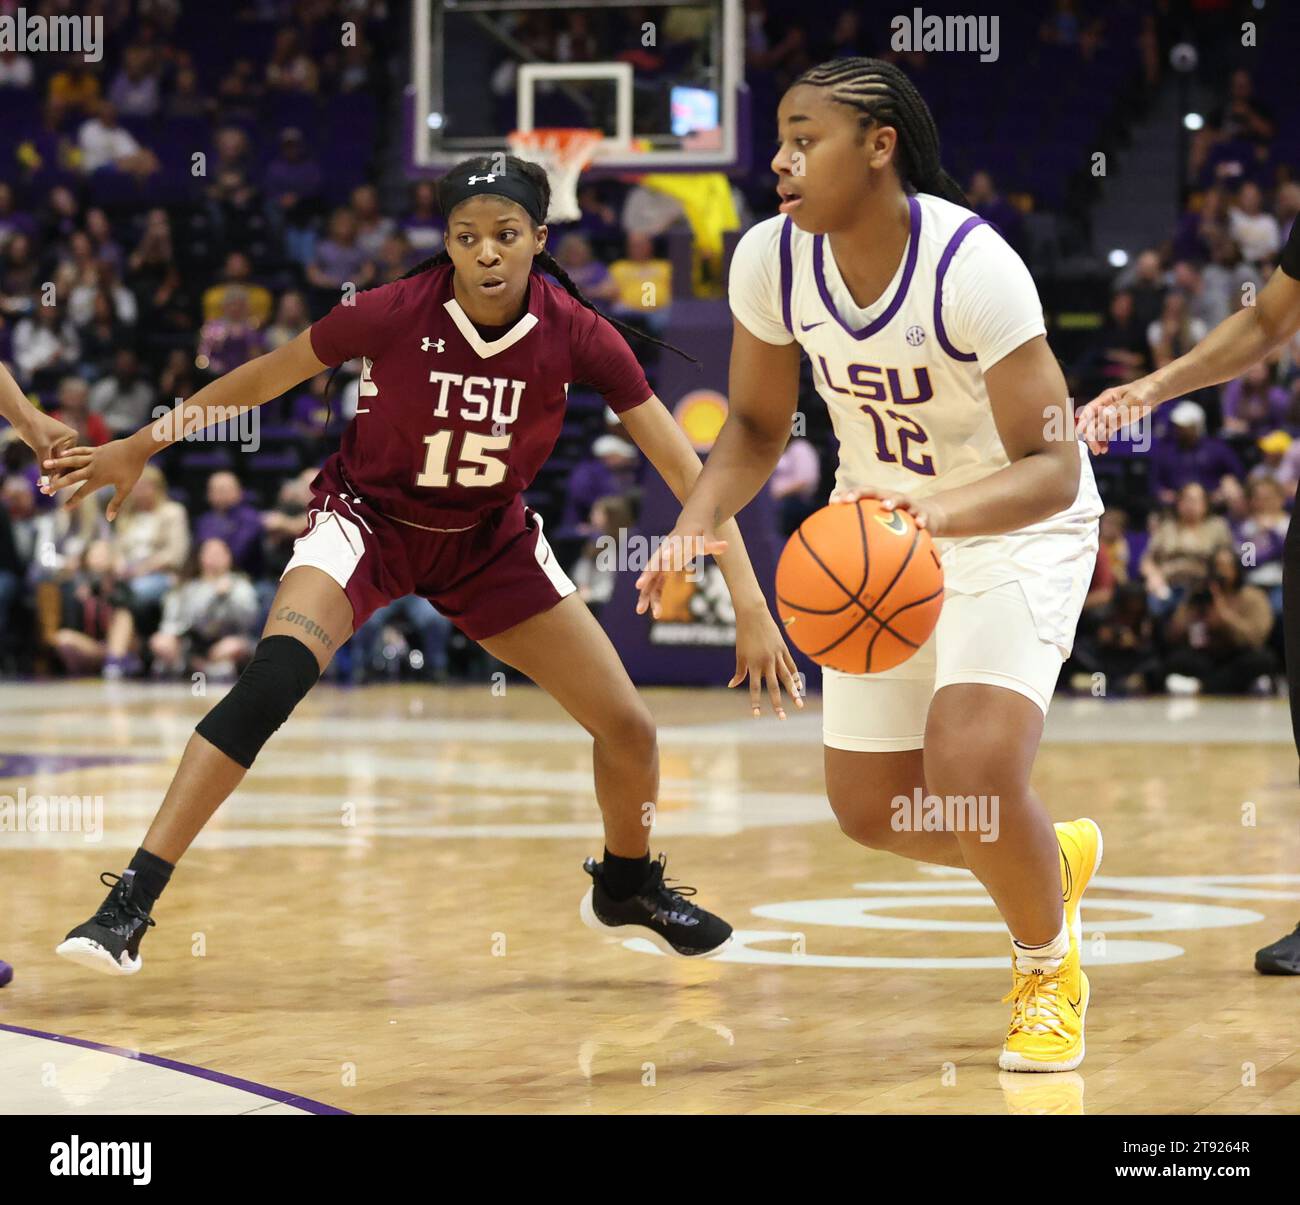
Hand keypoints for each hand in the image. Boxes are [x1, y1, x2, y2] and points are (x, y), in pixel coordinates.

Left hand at [15, 410, 76, 489]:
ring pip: (57, 462)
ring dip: (49, 474)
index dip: (61, 475)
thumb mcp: (41, 448)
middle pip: (64, 463)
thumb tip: (47, 484)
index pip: (68, 461)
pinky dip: (46, 468)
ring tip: (45, 488)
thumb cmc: (33, 427)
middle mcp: (70, 440)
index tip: (57, 489)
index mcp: (73, 437)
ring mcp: (62, 441)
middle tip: (50, 491)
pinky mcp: (53, 443)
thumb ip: (45, 467)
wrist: (21, 414)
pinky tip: (42, 480)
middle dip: (55, 477)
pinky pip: (52, 458)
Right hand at [43, 437, 148, 519]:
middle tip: (43, 489)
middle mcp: (93, 468)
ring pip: (72, 461)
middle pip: (71, 477)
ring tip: (44, 464)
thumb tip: (109, 518)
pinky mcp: (96, 449)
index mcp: (99, 479)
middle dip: (57, 483)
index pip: (82, 492)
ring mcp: (94, 457)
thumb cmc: (133, 470)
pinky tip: (63, 453)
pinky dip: (71, 452)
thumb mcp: (126, 488)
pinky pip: (81, 451)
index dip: (73, 501)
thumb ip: (116, 503)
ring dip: (58, 463)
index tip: (63, 509)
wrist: (137, 448)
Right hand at [634, 521, 728, 618]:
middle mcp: (663, 554)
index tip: (655, 567)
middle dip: (645, 577)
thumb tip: (725, 545)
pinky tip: (655, 613)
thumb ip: (713, 544)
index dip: (660, 560)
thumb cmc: (700, 531)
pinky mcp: (663, 572)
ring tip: (638, 611)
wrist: (691, 524)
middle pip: (652, 567)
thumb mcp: (707, 536)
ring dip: (645, 595)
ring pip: (651, 581)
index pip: (666, 552)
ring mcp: (661, 564)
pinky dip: (654, 598)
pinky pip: (656, 587)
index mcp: (674, 543)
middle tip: (639, 587)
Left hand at [730, 603, 803, 718]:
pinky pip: (790, 665)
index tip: (757, 715)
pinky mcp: (783, 649)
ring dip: (793, 692)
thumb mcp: (740, 654)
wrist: (753, 614)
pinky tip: (798, 686)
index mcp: (753, 664)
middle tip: (782, 718)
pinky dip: (795, 676)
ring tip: (799, 703)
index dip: (755, 702)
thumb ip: (739, 672)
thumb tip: (732, 685)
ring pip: (786, 677)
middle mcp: (766, 662)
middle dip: (778, 703)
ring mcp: (777, 655)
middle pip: (773, 687)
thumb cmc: (743, 635)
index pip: (754, 688)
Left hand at [828, 485, 946, 535]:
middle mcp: (891, 497)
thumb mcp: (882, 521)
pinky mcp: (923, 513)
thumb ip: (864, 526)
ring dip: (892, 502)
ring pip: (900, 499)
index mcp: (878, 499)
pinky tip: (919, 525)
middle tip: (849, 500)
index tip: (833, 502)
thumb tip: (839, 541)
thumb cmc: (899, 521)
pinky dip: (921, 520)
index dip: (846, 495)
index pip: (859, 494)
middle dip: (860, 494)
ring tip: (885, 506)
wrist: (930, 515)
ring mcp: (908, 504)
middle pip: (874, 492)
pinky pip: (922, 516)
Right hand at [1076, 377, 1160, 453]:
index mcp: (1106, 399)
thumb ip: (1119, 408)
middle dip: (1091, 436)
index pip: (1089, 410)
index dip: (1083, 421)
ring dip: (1096, 440)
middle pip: (1092, 423)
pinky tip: (1105, 448)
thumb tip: (1103, 415)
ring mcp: (1110, 415)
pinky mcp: (1116, 422)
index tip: (1080, 433)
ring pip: (1097, 429)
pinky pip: (1106, 432)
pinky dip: (1104, 440)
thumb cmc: (1144, 391)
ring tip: (1100, 451)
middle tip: (1095, 449)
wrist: (1156, 391)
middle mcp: (1104, 407)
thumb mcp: (1134, 399)